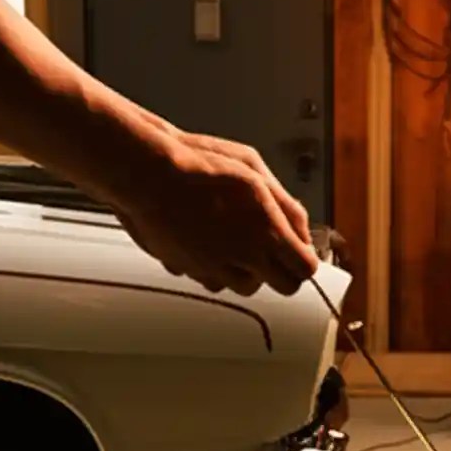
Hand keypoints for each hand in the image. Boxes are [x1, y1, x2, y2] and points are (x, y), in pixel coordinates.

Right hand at [109, 130, 318, 295]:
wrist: (146, 172)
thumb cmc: (197, 164)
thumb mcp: (255, 169)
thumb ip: (285, 204)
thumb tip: (301, 230)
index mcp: (266, 231)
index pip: (304, 269)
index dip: (304, 260)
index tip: (299, 251)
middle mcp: (243, 256)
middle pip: (283, 286)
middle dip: (283, 270)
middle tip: (275, 252)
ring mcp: (214, 268)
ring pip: (247, 287)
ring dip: (249, 271)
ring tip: (238, 243)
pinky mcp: (188, 271)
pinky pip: (213, 280)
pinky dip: (216, 269)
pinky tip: (210, 244)